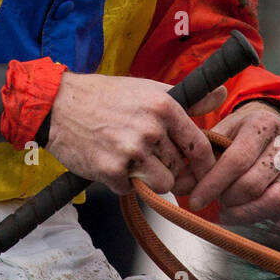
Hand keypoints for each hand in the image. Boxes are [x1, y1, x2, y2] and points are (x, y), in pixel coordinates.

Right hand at [46, 72, 226, 197]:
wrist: (58, 106)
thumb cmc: (105, 96)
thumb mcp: (148, 89)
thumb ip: (188, 98)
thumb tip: (221, 93)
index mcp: (163, 107)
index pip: (199, 146)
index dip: (204, 163)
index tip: (203, 171)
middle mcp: (150, 129)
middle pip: (180, 168)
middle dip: (169, 167)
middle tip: (150, 156)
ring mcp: (131, 151)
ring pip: (162, 184)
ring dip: (150, 179)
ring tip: (133, 161)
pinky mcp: (111, 171)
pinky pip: (131, 190)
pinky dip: (123, 182)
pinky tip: (111, 163)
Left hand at [181, 100, 279, 223]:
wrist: (271, 130)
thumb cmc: (238, 136)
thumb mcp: (218, 137)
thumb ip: (198, 159)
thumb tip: (178, 185)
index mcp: (262, 123)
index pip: (235, 160)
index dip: (212, 185)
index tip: (194, 201)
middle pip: (253, 184)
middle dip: (229, 200)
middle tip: (217, 203)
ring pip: (276, 200)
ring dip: (248, 214)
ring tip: (231, 212)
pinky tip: (257, 219)